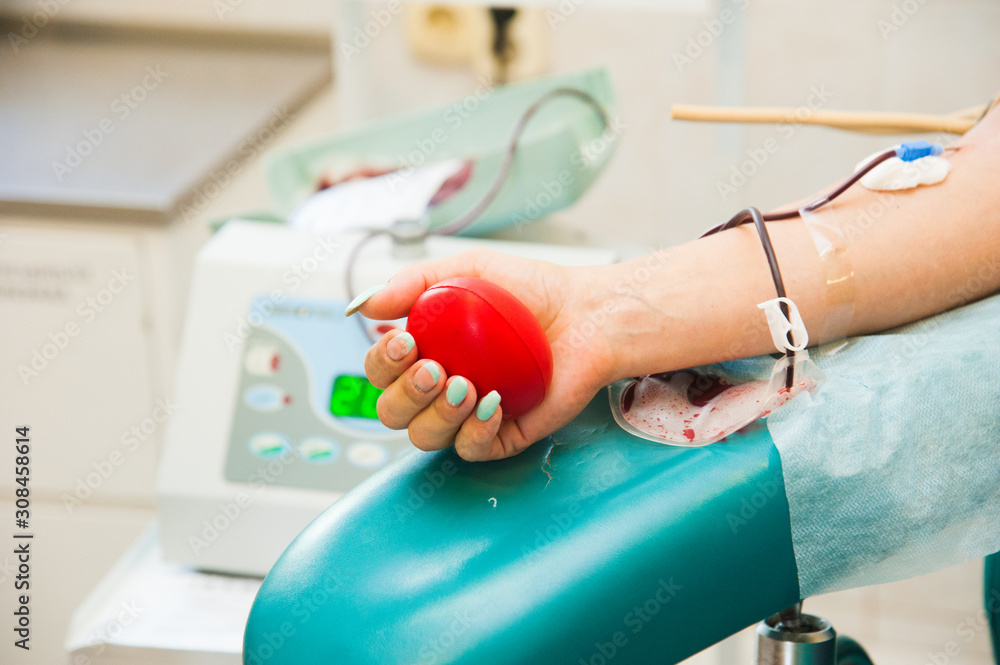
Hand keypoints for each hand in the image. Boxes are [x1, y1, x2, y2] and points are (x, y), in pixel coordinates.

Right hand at [353, 249, 616, 460]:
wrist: (587, 313)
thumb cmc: (531, 291)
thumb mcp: (467, 270)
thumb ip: (413, 282)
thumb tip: (364, 306)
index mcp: (425, 352)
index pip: (380, 371)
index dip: (381, 363)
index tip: (404, 340)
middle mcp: (440, 388)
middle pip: (392, 412)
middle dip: (405, 394)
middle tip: (435, 369)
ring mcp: (469, 415)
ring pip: (425, 437)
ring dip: (437, 415)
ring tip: (465, 385)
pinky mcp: (503, 434)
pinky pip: (472, 451)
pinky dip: (475, 432)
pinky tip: (493, 404)